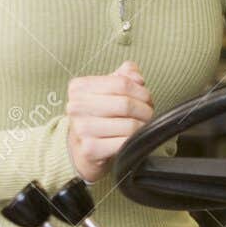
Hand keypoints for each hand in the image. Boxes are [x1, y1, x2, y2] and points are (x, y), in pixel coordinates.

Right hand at [65, 60, 154, 183]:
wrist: (81, 149)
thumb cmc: (97, 117)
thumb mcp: (107, 91)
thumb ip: (123, 77)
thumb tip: (136, 76)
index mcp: (79, 87)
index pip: (122, 83)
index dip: (141, 91)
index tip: (147, 99)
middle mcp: (76, 106)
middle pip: (126, 103)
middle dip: (145, 110)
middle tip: (148, 115)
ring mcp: (81, 129)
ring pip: (128, 124)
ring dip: (143, 126)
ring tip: (142, 126)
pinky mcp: (90, 149)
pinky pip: (124, 143)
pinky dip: (134, 141)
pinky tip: (133, 140)